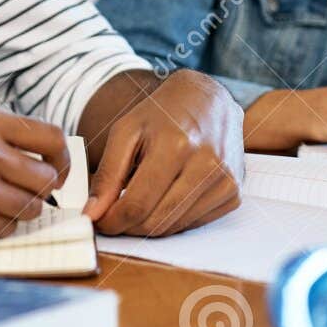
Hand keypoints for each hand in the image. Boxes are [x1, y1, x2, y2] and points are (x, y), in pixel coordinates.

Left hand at [80, 70, 243, 236]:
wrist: (207, 99)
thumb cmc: (163, 114)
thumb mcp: (126, 132)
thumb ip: (107, 174)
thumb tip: (93, 213)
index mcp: (177, 145)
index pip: (138, 204)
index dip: (113, 221)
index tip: (98, 222)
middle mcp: (207, 165)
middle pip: (157, 221)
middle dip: (128, 226)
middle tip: (113, 216)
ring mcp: (225, 181)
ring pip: (175, 227)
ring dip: (150, 224)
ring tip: (139, 201)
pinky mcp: (234, 193)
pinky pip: (194, 224)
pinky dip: (173, 219)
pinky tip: (166, 197)